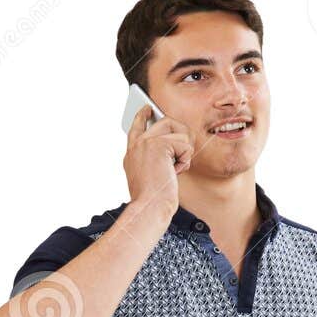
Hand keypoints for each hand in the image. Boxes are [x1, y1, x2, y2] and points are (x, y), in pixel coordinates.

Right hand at [123, 104, 193, 221]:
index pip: (136, 127)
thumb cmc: (152, 200)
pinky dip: (185, 161)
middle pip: (166, 122)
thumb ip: (157, 159)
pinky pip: (185, 145)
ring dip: (184, 152)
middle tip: (184, 153)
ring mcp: (146, 142)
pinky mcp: (159, 144)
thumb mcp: (151, 177)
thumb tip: (175, 147)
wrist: (149, 208)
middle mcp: (137, 145)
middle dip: (182, 136)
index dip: (142, 115)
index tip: (147, 108)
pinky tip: (175, 173)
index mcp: (131, 154)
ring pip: (179, 132)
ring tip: (175, 170)